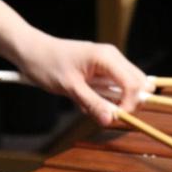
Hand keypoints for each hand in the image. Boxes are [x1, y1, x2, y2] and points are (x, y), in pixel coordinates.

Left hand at [9, 31, 150, 124]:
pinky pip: (115, 89)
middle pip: (140, 84)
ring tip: (90, 103)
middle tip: (105, 113)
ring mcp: (109, 64)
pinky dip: (105, 99)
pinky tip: (86, 98)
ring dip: (114, 102)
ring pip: (128, 88)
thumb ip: (92, 103)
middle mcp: (113, 58)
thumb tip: (111, 120)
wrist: (31, 51)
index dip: (131, 104)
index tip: (116, 118)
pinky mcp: (103, 71)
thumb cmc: (47, 63)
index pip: (134, 84)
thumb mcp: (69, 87)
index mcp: (107, 57)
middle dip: (127, 103)